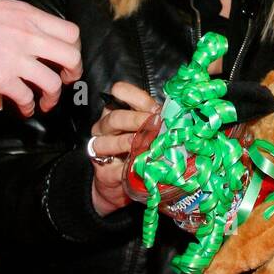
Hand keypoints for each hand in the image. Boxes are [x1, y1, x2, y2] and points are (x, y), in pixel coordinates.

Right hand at [0, 0, 81, 113]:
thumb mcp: (4, 7)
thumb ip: (22, 21)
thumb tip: (28, 32)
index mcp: (31, 17)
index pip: (70, 32)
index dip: (74, 47)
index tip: (67, 56)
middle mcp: (30, 37)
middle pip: (71, 57)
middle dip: (73, 72)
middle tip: (67, 79)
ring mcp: (18, 59)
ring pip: (53, 83)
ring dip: (53, 96)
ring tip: (47, 102)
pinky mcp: (2, 78)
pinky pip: (26, 98)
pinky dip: (28, 107)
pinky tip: (25, 109)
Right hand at [89, 81, 159, 216]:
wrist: (123, 181)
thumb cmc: (138, 149)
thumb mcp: (147, 129)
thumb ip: (155, 119)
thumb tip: (174, 115)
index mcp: (116, 110)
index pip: (119, 92)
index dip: (137, 98)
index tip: (155, 108)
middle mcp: (104, 127)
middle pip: (115, 118)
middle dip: (136, 120)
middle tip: (154, 124)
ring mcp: (100, 149)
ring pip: (106, 142)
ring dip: (127, 142)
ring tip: (143, 144)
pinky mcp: (102, 171)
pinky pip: (113, 168)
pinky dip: (127, 166)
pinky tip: (138, 165)